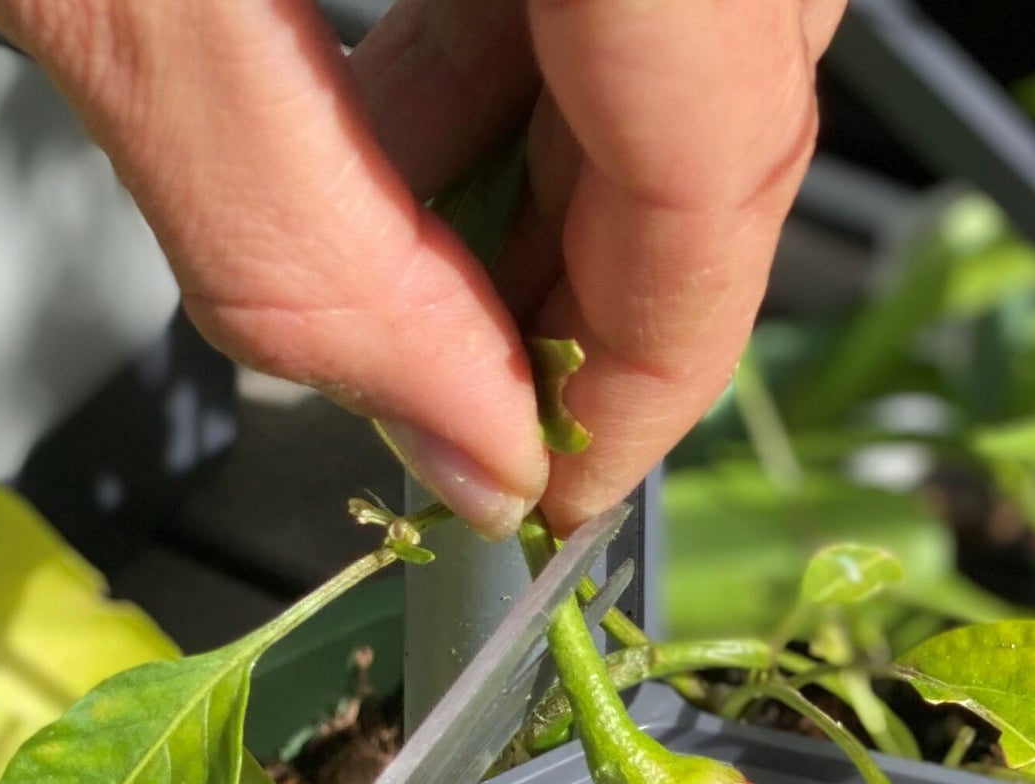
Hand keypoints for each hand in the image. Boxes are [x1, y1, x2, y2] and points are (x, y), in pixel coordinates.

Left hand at [0, 0, 845, 536]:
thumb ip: (301, 243)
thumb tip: (462, 442)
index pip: (722, 151)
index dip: (656, 366)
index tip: (562, 486)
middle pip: (733, 86)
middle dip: (602, 276)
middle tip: (475, 393)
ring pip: (696, 16)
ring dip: (558, 159)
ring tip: (404, 239)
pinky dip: (532, 37)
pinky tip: (406, 92)